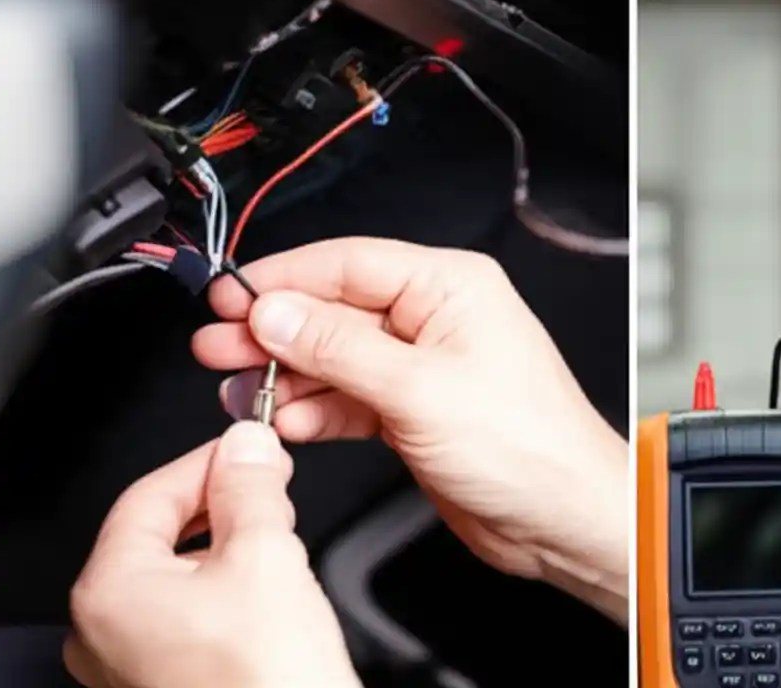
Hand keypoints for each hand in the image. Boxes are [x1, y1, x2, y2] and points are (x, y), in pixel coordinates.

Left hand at [65, 422, 358, 687]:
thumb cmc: (268, 681)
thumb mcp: (266, 555)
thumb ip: (251, 489)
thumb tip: (245, 449)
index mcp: (108, 593)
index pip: (150, 494)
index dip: (209, 461)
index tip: (251, 448)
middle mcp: (104, 634)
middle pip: (160, 535)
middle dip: (220, 504)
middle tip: (272, 485)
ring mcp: (132, 667)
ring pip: (178, 576)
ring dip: (228, 545)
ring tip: (280, 536)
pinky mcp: (168, 685)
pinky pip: (189, 617)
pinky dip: (227, 589)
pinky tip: (270, 589)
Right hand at [192, 237, 627, 624]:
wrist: (562, 517)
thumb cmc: (529, 447)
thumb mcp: (419, 389)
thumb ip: (339, 349)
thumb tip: (277, 314)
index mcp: (451, 287)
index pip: (349, 263)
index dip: (283, 278)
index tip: (230, 297)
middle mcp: (437, 320)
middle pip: (335, 310)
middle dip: (274, 329)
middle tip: (218, 345)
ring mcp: (424, 367)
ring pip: (335, 357)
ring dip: (286, 374)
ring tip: (236, 387)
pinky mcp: (414, 412)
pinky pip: (349, 399)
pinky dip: (313, 410)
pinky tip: (283, 418)